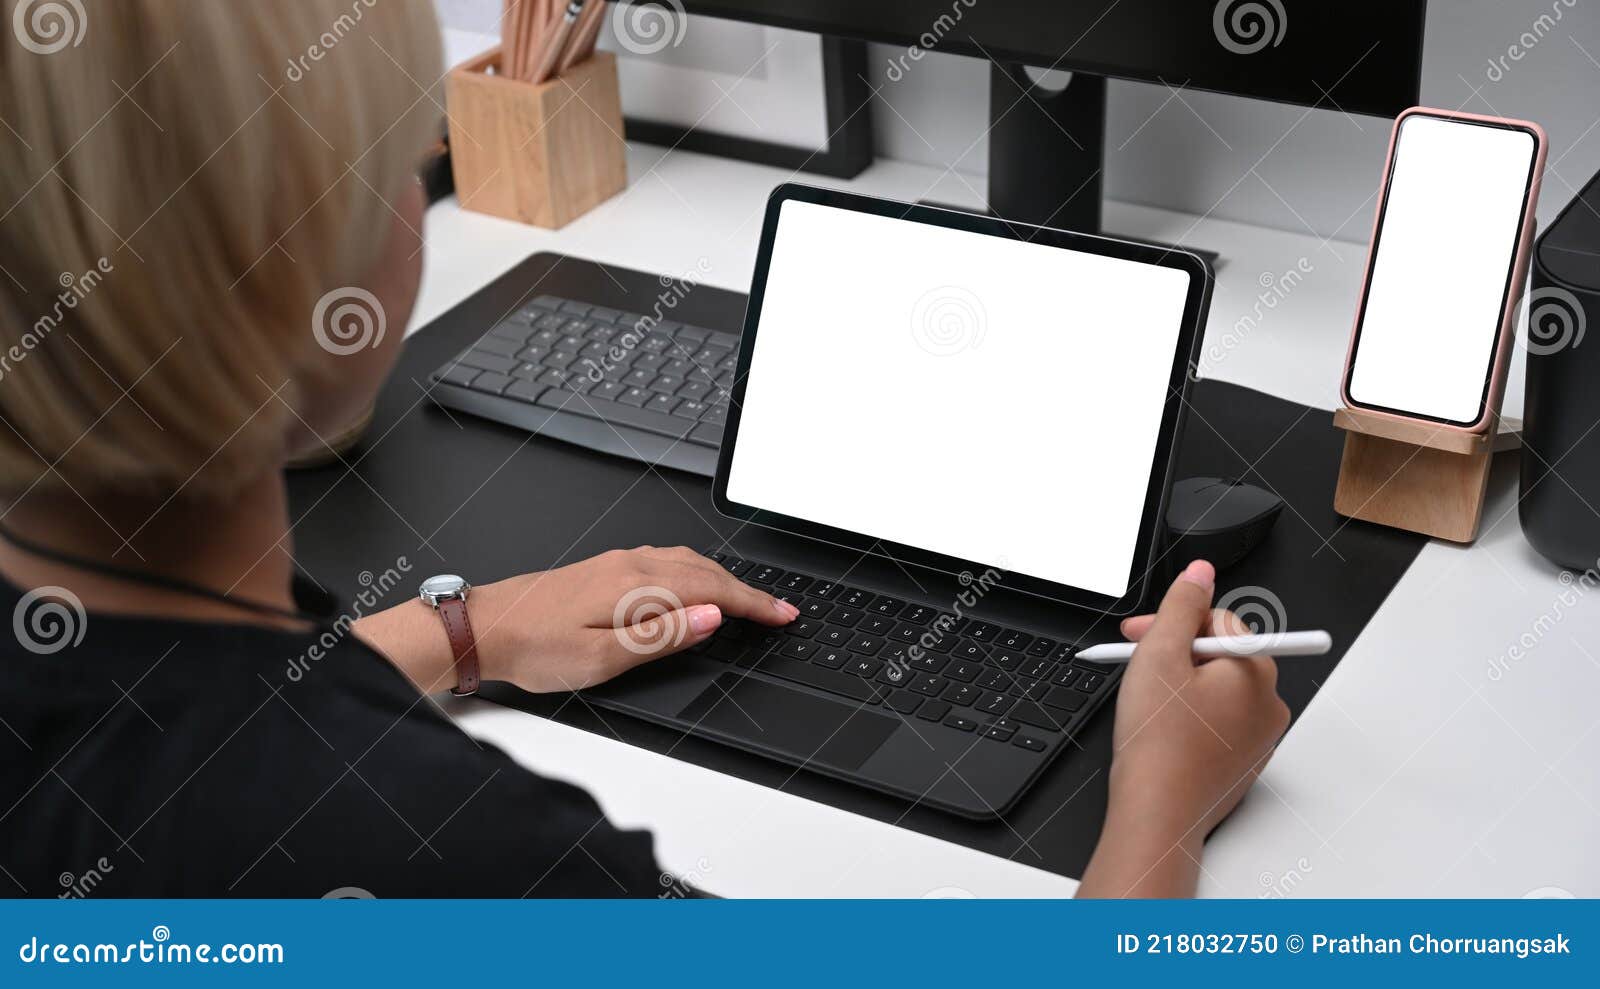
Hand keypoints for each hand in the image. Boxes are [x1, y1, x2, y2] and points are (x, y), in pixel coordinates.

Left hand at [356, 546, 797, 695]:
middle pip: (706, 570)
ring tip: (745, 599)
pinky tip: (691, 581)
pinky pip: (666, 560)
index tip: (782, 614)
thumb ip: (662, 637)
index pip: (713, 591)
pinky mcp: (604, 567)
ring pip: (686, 561)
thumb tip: (711, 618)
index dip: (754, 604)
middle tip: (776, 610)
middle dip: (746, 590)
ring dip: (722, 578)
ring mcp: (616, 562)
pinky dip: (694, 571)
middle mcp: (630, 566)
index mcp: (637, 587)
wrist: (485, 627)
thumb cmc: (536, 648)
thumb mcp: (603, 659)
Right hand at [1076, 560, 1289, 897]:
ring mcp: (1259, 738)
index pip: (1216, 620)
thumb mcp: (1159, 654)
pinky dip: (1189, 719)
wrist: (1158, 816)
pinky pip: (1218, 725)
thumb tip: (1201, 573)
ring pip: (1217, 690)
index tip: (1137, 635)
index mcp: (1255, 669)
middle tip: (1137, 666)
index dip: (1170, 622)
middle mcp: (1269, 703)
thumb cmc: (1159, 744)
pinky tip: (1161, 731)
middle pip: (1219, 654)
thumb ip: (1180, 604)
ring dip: (1181, 686)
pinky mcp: (1242, 764)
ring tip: (1147, 703)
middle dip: (1175, 653)